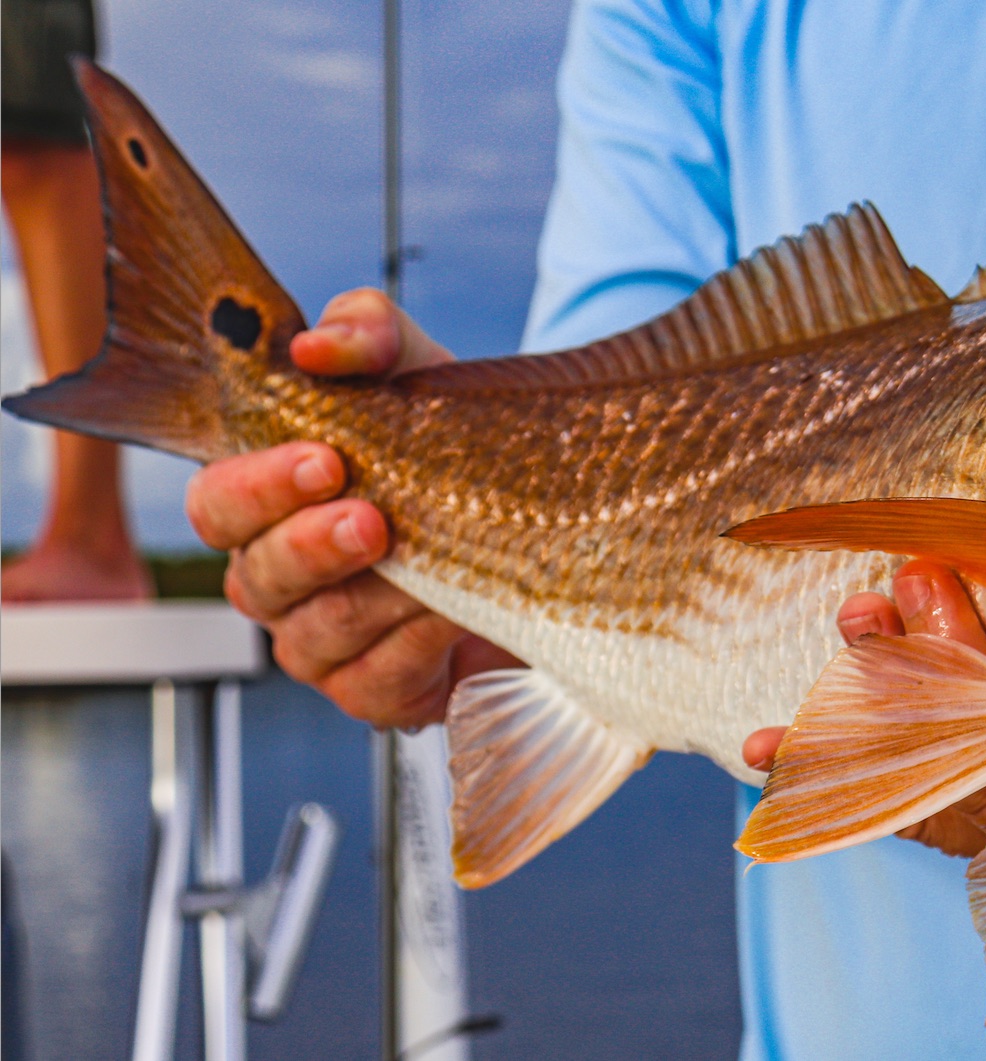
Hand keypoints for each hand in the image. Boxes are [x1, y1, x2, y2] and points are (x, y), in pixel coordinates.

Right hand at [186, 289, 518, 727]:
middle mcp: (280, 579)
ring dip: (378, 596)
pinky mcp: (378, 692)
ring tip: (433, 563)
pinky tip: (452, 614)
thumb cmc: (452, 449)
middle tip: (374, 519)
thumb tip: (317, 346)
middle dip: (313, 547)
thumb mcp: (421, 373)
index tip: (326, 458)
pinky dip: (416, 645)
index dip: (260, 486)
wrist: (544, 523)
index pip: (219, 504)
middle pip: (259, 577)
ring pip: (319, 633)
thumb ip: (367, 335)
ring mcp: (323, 643)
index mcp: (268, 505)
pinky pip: (376, 682)